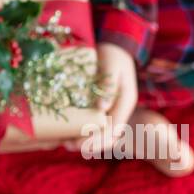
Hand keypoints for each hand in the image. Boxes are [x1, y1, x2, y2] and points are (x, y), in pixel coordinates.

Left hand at [66, 42, 138, 156]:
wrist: (117, 46)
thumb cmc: (113, 54)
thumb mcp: (111, 66)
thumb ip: (109, 86)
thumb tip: (102, 108)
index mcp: (126, 101)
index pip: (114, 128)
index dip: (97, 139)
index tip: (80, 144)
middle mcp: (122, 108)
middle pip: (109, 134)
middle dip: (90, 144)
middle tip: (69, 146)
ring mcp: (115, 107)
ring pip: (104, 131)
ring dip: (88, 140)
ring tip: (67, 143)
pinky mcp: (106, 105)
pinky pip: (98, 123)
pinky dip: (87, 130)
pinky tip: (72, 132)